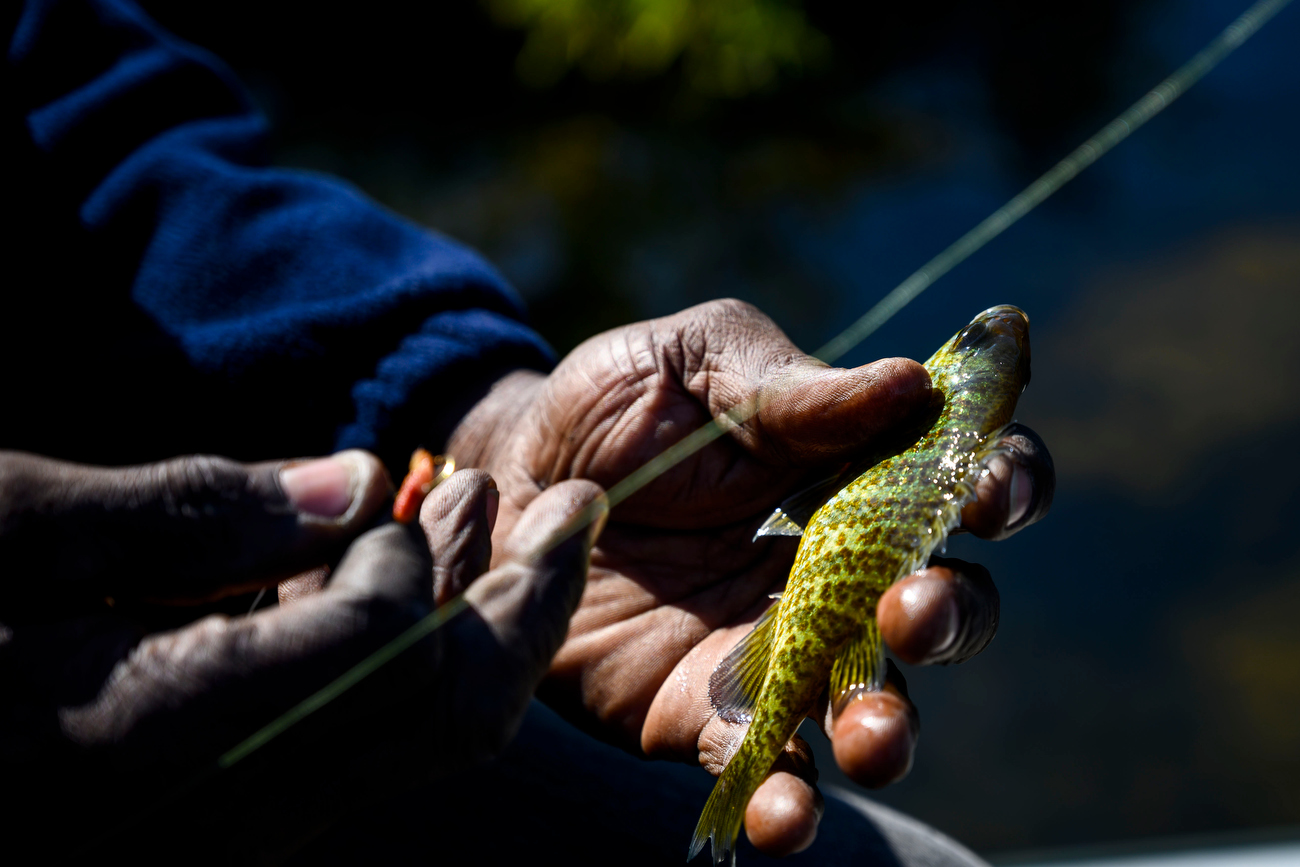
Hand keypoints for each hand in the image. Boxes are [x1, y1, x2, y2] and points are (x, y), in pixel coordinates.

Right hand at [0, 450, 604, 854]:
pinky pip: (371, 734)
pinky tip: (421, 568)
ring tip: (501, 517)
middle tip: (573, 510)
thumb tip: (356, 487)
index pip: (377, 652)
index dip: (407, 562)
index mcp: (160, 726)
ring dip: (478, 616)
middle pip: (443, 712)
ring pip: (423, 733)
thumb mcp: (15, 527)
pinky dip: (414, 649)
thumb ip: (195, 513)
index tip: (390, 497)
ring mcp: (237, 815)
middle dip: (519, 599)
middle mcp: (220, 797)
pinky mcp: (245, 797)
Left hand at [449, 299, 1054, 856]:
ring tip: (872, 735)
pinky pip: (763, 762)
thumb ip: (788, 385)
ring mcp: (773, 646)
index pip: (954, 478)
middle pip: (940, 602)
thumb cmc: (604, 407)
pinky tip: (784, 812)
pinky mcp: (704, 709)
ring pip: (869, 701)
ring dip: (890, 726)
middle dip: (950, 612)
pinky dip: (786, 799)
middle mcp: (830, 567)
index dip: (999, 484)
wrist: (504, 481)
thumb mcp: (689, 363)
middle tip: (908, 607)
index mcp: (845, 468)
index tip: (991, 492)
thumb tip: (911, 384)